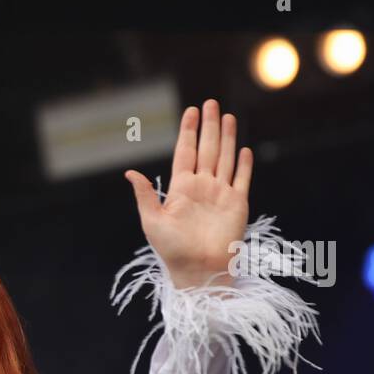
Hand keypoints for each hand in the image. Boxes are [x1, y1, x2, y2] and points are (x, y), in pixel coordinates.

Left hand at [124, 99, 252, 289]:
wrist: (198, 270)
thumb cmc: (172, 250)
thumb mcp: (152, 221)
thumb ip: (145, 196)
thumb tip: (129, 173)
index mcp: (181, 189)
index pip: (185, 152)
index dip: (188, 131)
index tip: (190, 110)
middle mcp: (201, 187)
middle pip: (207, 149)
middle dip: (208, 126)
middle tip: (210, 103)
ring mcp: (220, 194)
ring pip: (225, 159)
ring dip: (226, 138)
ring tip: (227, 116)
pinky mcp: (237, 204)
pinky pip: (241, 179)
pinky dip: (243, 164)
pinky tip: (243, 149)